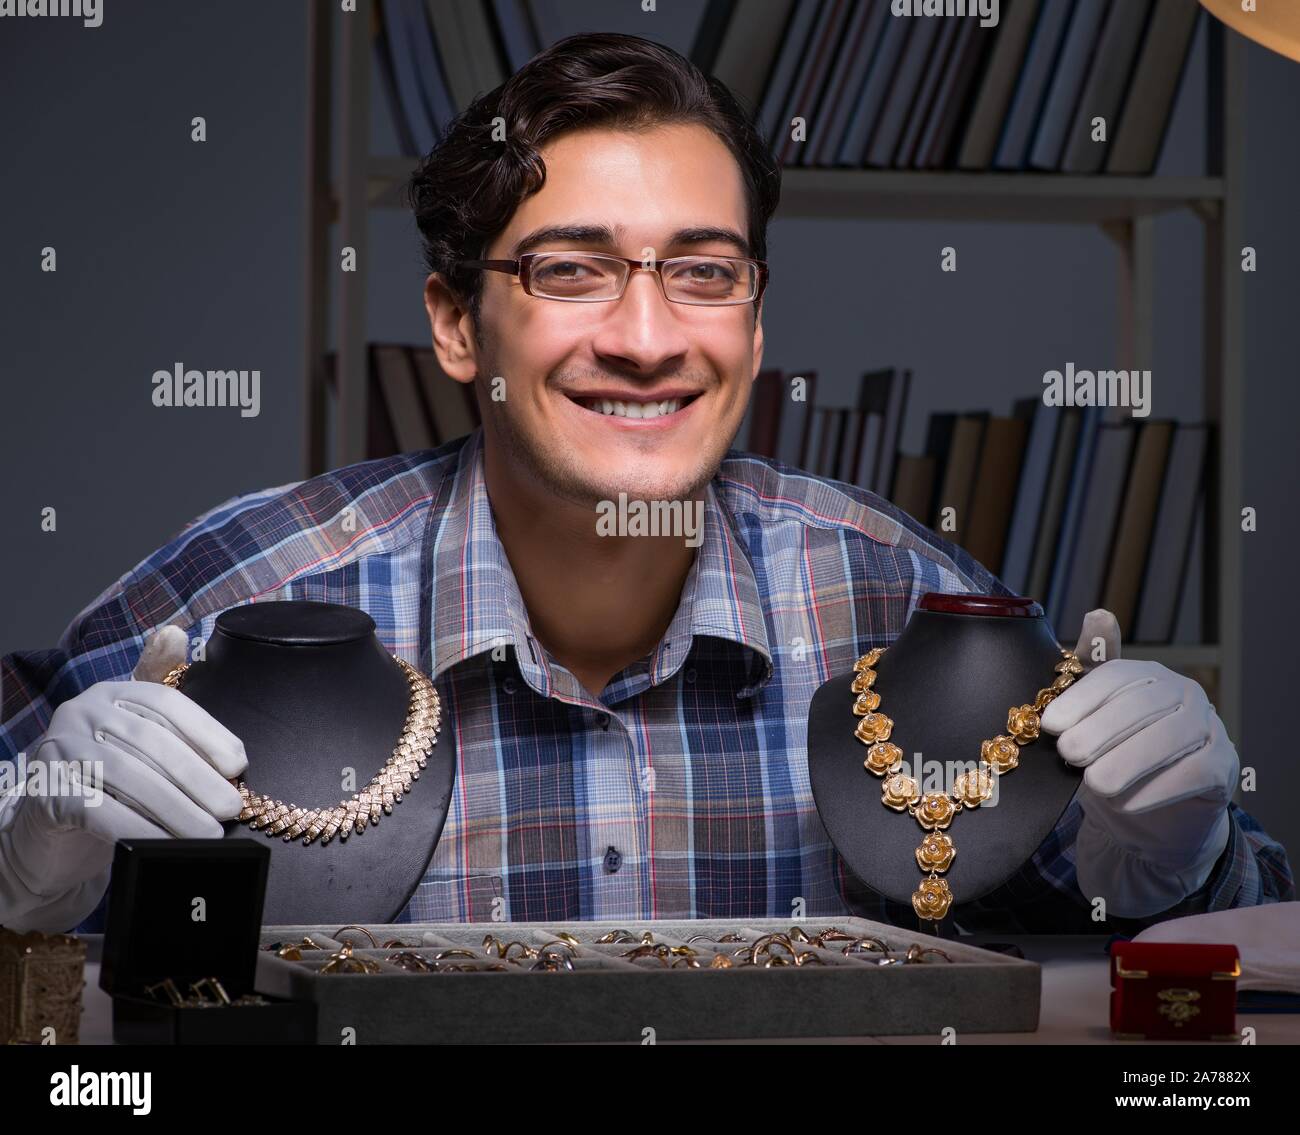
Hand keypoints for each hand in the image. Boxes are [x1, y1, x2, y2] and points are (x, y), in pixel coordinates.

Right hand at [0, 626, 246, 931]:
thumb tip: (177, 634)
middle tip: (231, 808)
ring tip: (209, 832)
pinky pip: (98, 810)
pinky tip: (165, 845)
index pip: (166, 704)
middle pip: (151, 742)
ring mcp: (59, 750)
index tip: (240, 764)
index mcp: (113, 693)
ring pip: (127, 776)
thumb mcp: (141, 743)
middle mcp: (81, 712)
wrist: (49, 834)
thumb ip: (167, 705)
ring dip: (175, 808)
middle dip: (198, 777)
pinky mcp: (44, 792)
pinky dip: (137, 828)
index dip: (207, 733)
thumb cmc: (111, 784)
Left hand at [1039, 610, 1238, 918]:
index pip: (1116, 676)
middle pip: (1143, 705)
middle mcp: (1184, 693)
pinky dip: (1156, 789)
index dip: (1081, 698)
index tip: (1050, 724)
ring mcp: (1209, 728)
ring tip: (1094, 783)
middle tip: (1068, 754)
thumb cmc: (1114, 757)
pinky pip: (1193, 774)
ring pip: (1170, 738)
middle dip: (1101, 730)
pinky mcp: (1223, 767)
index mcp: (1148, 675)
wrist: (1154, 814)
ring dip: (1127, 762)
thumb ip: (1086, 676)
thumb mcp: (1093, 720)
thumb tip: (1097, 615)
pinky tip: (1126, 803)